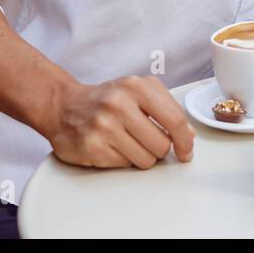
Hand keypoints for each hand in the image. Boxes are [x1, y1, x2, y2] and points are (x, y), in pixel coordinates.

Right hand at [47, 75, 194, 168]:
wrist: (64, 106)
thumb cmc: (108, 99)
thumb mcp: (139, 91)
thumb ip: (167, 108)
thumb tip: (189, 136)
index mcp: (136, 86)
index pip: (175, 119)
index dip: (185, 140)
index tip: (186, 151)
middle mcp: (119, 104)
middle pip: (162, 145)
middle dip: (159, 148)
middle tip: (146, 140)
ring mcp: (104, 126)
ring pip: (146, 160)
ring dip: (142, 156)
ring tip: (127, 141)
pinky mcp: (92, 147)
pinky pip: (125, 165)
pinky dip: (123, 160)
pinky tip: (112, 146)